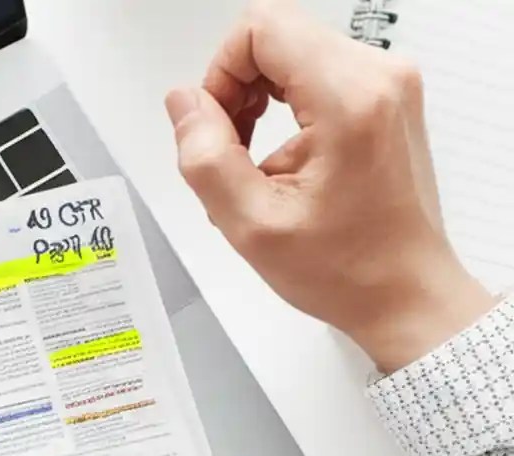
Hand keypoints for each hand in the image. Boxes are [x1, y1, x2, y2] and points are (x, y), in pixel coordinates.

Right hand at [165, 0, 496, 371]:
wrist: (405, 292)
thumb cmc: (347, 269)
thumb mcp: (251, 224)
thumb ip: (204, 156)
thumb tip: (184, 103)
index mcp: (350, 100)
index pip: (262, 29)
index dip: (220, 72)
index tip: (217, 125)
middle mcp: (379, 77)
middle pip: (276, 34)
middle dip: (235, 86)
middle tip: (230, 147)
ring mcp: (389, 83)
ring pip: (292, 50)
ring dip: (257, 96)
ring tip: (252, 157)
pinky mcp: (386, 96)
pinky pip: (315, 70)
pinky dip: (283, 104)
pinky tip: (278, 155)